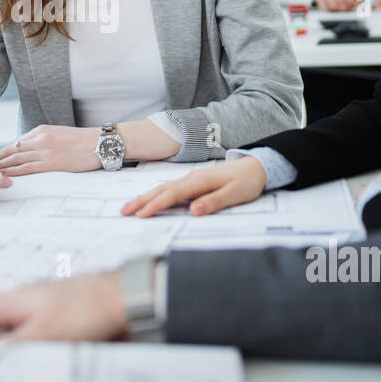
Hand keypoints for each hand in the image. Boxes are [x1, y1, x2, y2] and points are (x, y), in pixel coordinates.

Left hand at [0, 125, 100, 175]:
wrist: (101, 143)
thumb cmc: (82, 141)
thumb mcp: (58, 135)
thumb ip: (42, 141)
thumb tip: (27, 151)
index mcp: (41, 130)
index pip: (15, 142)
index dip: (1, 152)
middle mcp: (40, 138)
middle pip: (11, 150)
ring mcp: (45, 150)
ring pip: (16, 159)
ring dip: (0, 167)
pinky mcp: (52, 162)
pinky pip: (27, 168)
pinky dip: (13, 173)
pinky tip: (4, 177)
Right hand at [0, 272, 126, 341]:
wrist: (126, 298)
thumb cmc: (87, 307)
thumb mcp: (44, 334)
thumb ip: (11, 346)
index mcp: (15, 299)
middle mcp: (23, 300)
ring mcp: (39, 307)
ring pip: (1, 322)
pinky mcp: (55, 318)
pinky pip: (21, 328)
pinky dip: (5, 337)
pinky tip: (8, 346)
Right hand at [121, 156, 266, 217]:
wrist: (257, 167)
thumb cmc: (247, 181)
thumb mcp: (236, 194)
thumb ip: (214, 202)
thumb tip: (194, 211)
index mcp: (200, 181)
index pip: (173, 194)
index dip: (156, 205)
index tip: (141, 215)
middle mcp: (192, 179)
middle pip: (162, 190)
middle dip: (141, 200)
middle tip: (124, 211)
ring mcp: (191, 180)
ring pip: (164, 189)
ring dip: (145, 197)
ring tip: (130, 207)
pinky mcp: (193, 183)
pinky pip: (170, 189)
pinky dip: (156, 195)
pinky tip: (150, 200)